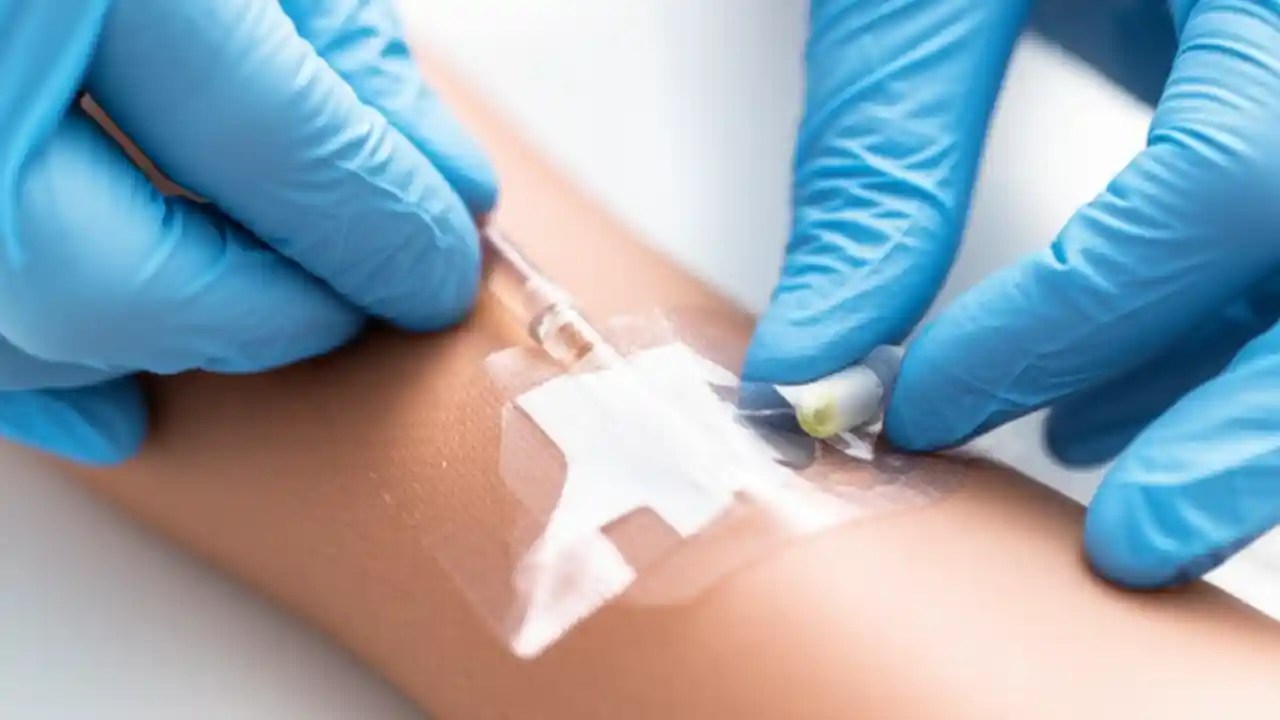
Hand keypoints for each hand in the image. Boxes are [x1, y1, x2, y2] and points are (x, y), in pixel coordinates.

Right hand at [0, 0, 495, 464]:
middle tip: (348, 305)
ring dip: (148, 350)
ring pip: (4, 315)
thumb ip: (347, 51)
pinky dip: (32, 376)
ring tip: (254, 331)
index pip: (264, 144)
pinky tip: (114, 397)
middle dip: (255, 317)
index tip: (436, 270)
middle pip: (95, 266)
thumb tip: (443, 189)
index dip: (377, 231)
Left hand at [745, 0, 1279, 586]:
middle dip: (1240, 425)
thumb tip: (818, 355)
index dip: (1075, 317)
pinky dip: (1215, 334)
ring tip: (1090, 465)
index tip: (930, 400)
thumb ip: (884, 160)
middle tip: (1126, 543)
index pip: (1226, 178)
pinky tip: (1114, 394)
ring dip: (1228, 397)